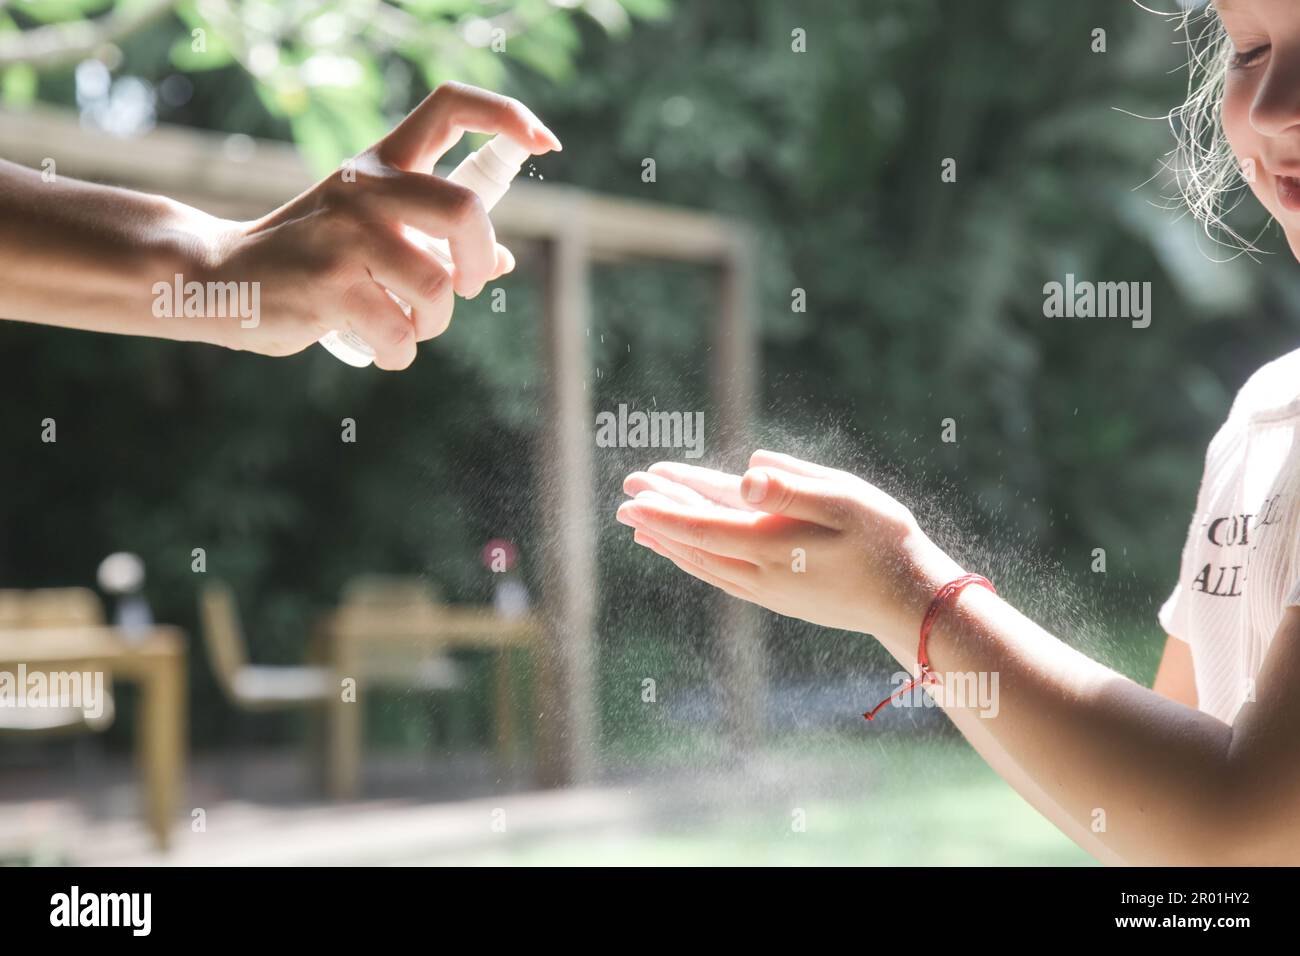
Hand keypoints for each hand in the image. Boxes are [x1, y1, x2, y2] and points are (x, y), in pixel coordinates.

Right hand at [196, 82, 560, 368]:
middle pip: (465, 212)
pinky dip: (400, 354)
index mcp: (381, 163)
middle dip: (481, 262)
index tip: (545, 143)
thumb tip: (504, 262)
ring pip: (437, 289)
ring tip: (406, 324)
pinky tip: (378, 346)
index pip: (451, 106)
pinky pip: (401, 335)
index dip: (507, 117)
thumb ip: (431, 237)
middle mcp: (366, 188)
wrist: (219, 277)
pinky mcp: (329, 288)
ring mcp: (346, 236)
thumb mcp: (369, 229)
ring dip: (433, 323)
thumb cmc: (309, 256)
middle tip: (468, 284)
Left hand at [617, 449, 964, 644]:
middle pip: (696, 543)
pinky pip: (721, 576)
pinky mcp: (778, 598)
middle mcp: (761, 575)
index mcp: (773, 546)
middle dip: (659, 518)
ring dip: (670, 542)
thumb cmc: (885, 543)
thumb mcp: (846, 500)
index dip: (665, 508)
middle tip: (625, 498)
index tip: (634, 493)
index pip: (703, 525)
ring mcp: (768, 591)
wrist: (912, 602)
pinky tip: (686, 553)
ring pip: (704, 563)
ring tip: (639, 526)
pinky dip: (695, 561)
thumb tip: (745, 473)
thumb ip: (794, 487)